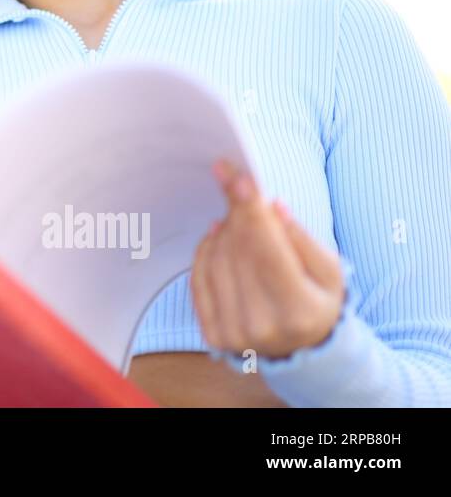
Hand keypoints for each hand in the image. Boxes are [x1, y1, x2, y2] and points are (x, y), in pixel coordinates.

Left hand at [191, 158, 346, 359]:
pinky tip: (220, 237)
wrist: (302, 349)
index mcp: (300, 312)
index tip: (239, 178)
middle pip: (239, 252)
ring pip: (216, 260)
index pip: (268, 251)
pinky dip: (206, 250)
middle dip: (239, 213)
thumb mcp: (329, 271)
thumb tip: (273, 208)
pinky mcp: (212, 334)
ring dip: (225, 231)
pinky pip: (198, 278)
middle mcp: (263, 327)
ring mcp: (233, 334)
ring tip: (239, 221)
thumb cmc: (317, 300)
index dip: (251, 211)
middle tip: (240, 188)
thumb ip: (302, 239)